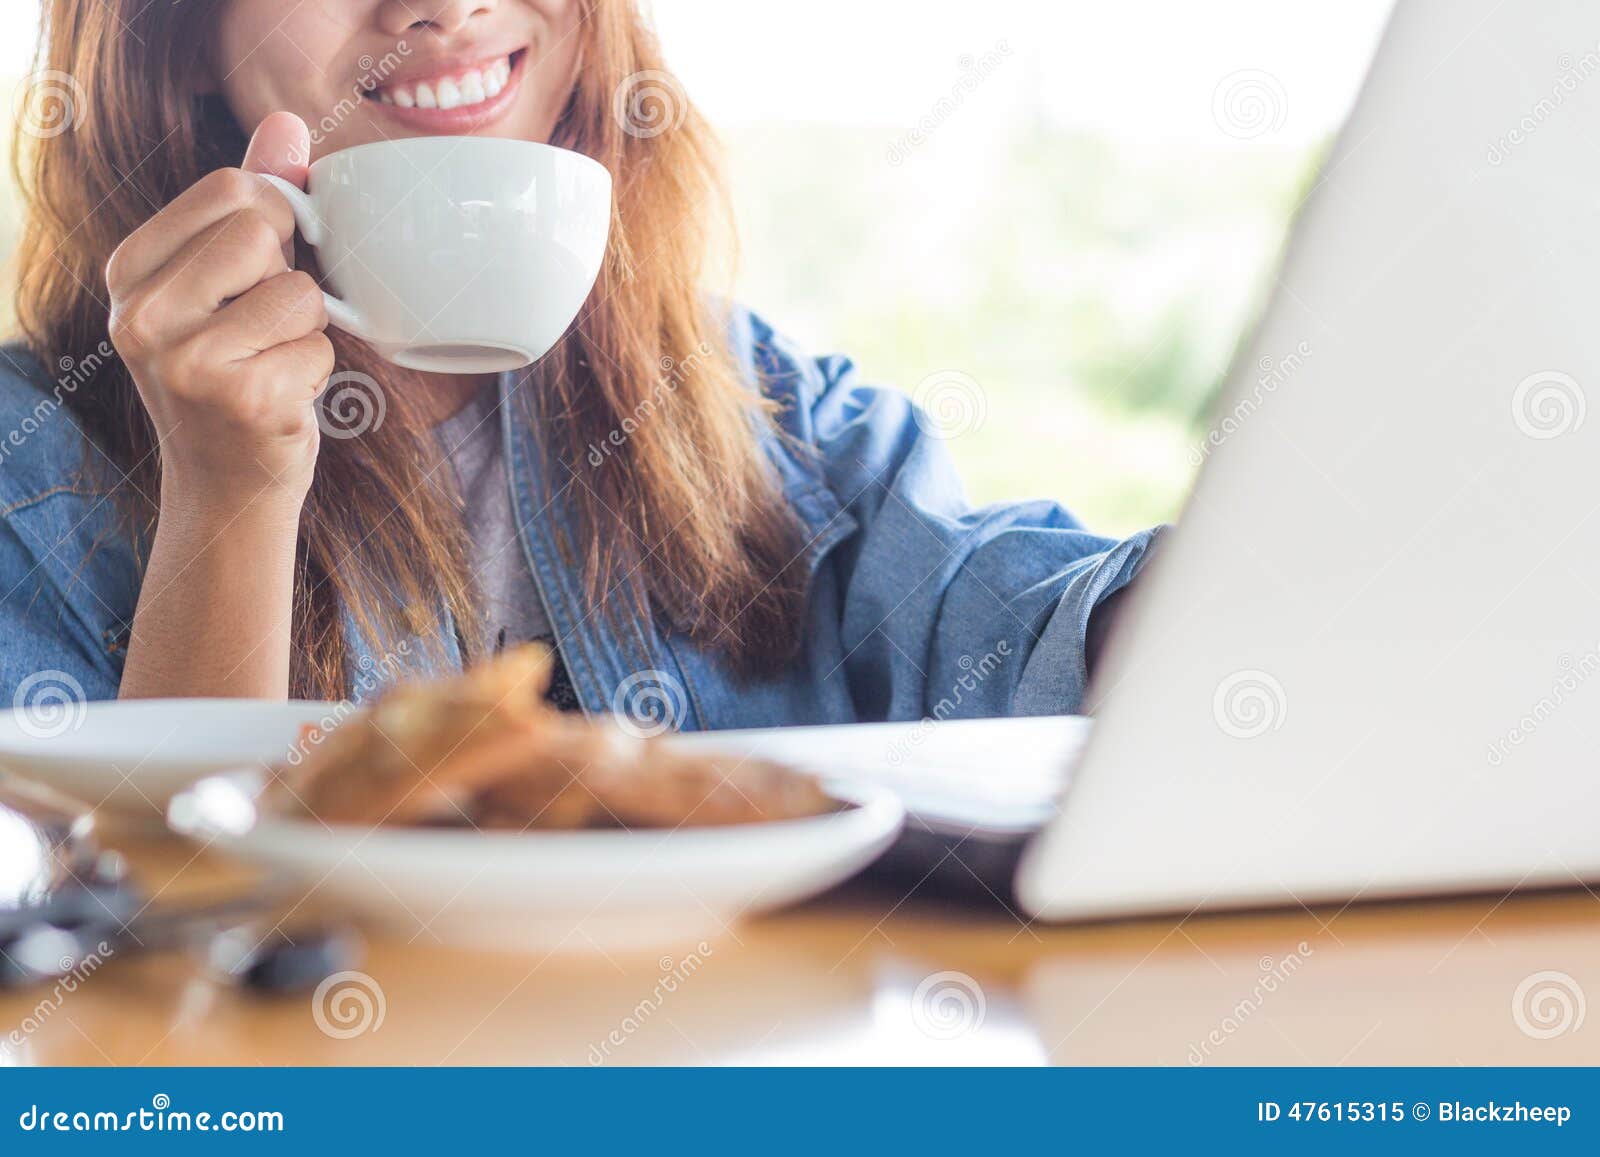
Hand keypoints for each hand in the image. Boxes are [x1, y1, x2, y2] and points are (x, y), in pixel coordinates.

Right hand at [106, 112, 330, 520]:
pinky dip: (317, 373)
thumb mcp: (223, 284)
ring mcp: (187, 362)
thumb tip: (285, 124)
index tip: (260, 268)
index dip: (273, 220)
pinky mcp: (244, 400)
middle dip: (288, 276)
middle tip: (263, 327)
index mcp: (129, 272)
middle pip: (263, 231)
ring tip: (271, 364)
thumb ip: (252, 202)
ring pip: (299, 291)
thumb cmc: (232, 373)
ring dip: (306, 329)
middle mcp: (142, 315)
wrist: (225, 488)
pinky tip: (281, 399)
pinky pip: (320, 348)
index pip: (229, 190)